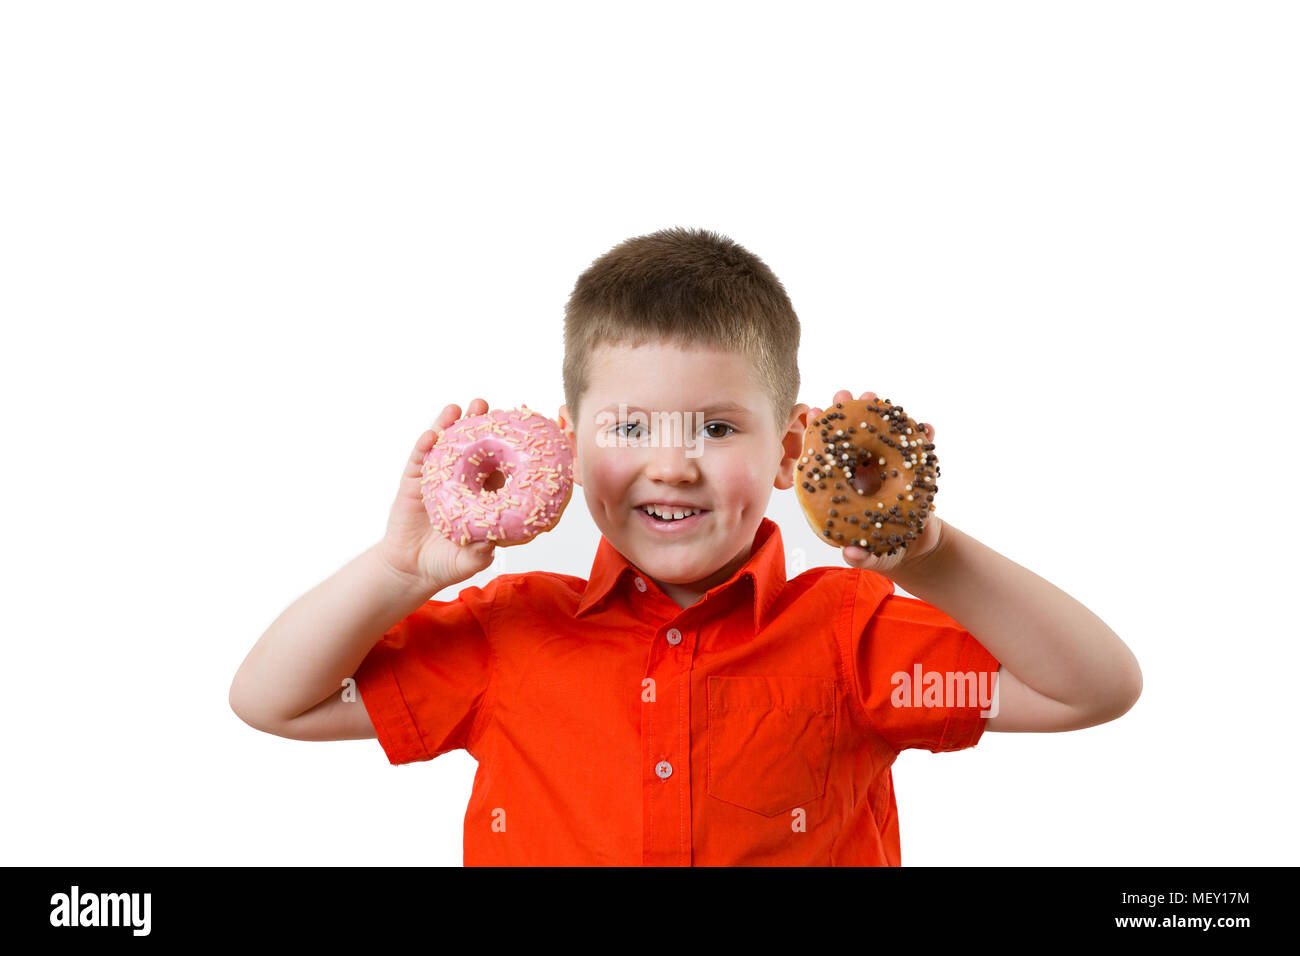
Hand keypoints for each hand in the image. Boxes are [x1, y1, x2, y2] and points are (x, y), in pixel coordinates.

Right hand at [377, 399, 497, 589]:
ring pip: (444, 447)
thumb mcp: (470, 560)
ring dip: (450, 425)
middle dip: (478, 425)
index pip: (497, 467)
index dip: (506, 448)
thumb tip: (493, 541)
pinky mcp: (414, 483)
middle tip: (485, 405)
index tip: (516, 429)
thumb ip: (481, 552)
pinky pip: (419, 461)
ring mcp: (436, 479)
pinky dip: (424, 446)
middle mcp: (461, 482)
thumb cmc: (447, 563)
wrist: (411, 570)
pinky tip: (431, 434)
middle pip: (471, 447)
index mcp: (481, 495)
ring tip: (458, 408)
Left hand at [806, 389, 943, 578]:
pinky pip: (917, 448)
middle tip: (843, 394)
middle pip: (851, 437)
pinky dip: (922, 436)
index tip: (812, 414)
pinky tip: (926, 428)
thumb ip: (862, 558)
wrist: (916, 549)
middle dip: (846, 413)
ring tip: (877, 398)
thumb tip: (851, 554)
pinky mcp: (911, 468)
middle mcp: (862, 473)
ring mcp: (886, 467)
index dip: (819, 437)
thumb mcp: (873, 558)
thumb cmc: (885, 552)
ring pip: (882, 435)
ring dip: (881, 415)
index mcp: (844, 489)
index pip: (827, 458)